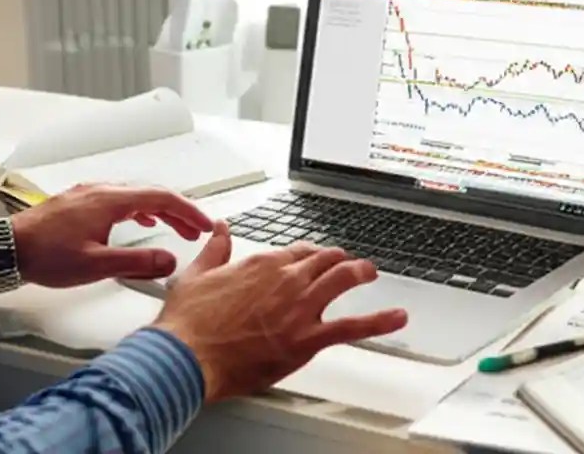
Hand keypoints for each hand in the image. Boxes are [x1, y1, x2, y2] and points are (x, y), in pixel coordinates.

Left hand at [8, 184, 212, 287]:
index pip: (162, 198)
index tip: (203, 224)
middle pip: (152, 194)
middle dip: (178, 212)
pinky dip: (139, 210)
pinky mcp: (79, 202)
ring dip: (159, 211)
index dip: (188, 212)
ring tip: (174, 228)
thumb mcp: (96, 265)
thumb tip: (168, 260)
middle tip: (195, 230)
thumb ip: (137, 263)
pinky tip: (139, 221)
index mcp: (110, 200)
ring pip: (135, 196)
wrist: (7, 248)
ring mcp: (89, 194)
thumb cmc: (44, 254)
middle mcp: (101, 191)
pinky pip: (120, 200)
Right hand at [151, 221, 408, 402]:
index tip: (314, 258)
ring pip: (343, 279)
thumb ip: (215, 249)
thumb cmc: (188, 322)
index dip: (310, 255)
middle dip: (339, 260)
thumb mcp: (197, 274)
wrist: (187, 355)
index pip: (298, 251)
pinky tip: (396, 317)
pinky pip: (352, 326)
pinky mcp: (307, 338)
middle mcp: (285, 279)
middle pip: (325, 260)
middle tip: (348, 264)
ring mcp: (299, 307)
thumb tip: (219, 229)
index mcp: (261, 264)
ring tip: (370, 273)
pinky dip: (379, 321)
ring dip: (361, 273)